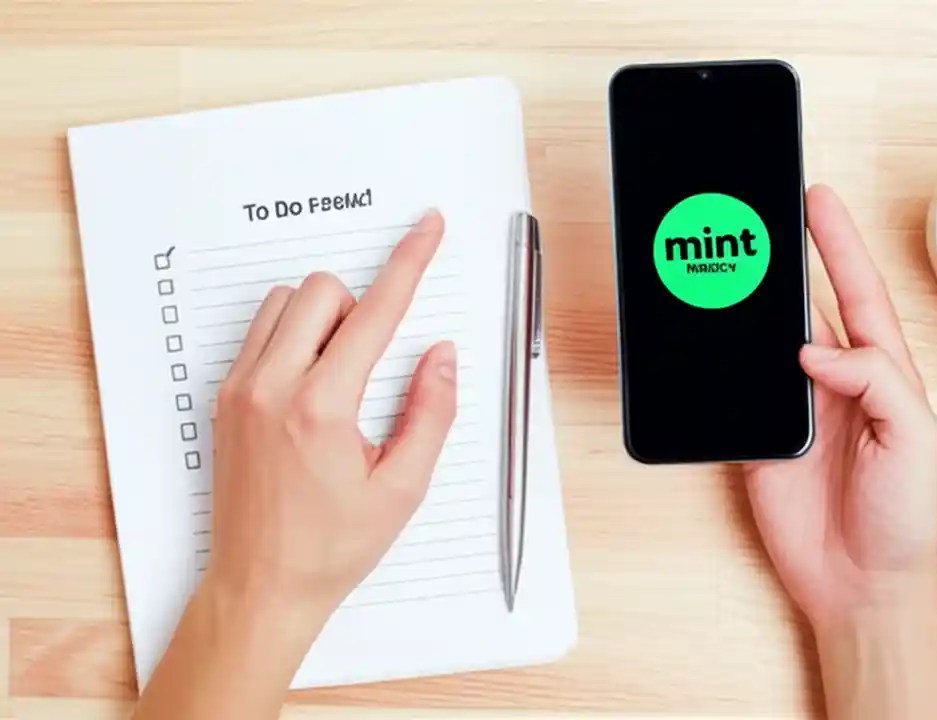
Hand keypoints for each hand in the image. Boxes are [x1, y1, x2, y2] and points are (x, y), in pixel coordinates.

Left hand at [134, 212, 458, 719]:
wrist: (261, 586)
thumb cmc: (329, 547)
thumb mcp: (402, 488)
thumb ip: (430, 412)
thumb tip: (439, 357)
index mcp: (321, 408)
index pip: (375, 312)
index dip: (409, 262)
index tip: (426, 229)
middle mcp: (271, 389)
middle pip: (322, 290)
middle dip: (361, 305)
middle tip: (377, 357)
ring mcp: (240, 392)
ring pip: (284, 303)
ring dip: (323, 317)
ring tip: (342, 373)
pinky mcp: (224, 401)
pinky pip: (258, 334)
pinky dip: (291, 337)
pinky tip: (311, 385)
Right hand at [744, 185, 936, 626]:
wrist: (863, 583)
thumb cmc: (907, 521)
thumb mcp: (919, 441)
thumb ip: (879, 383)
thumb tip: (819, 349)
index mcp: (886, 375)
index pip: (861, 292)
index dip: (839, 244)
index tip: (817, 201)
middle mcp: (840, 383)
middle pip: (809, 304)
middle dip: (790, 256)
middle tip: (763, 215)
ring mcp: (801, 409)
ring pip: (769, 340)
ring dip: (752, 304)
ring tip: (731, 262)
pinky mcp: (765, 439)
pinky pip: (740, 392)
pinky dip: (724, 364)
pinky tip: (714, 337)